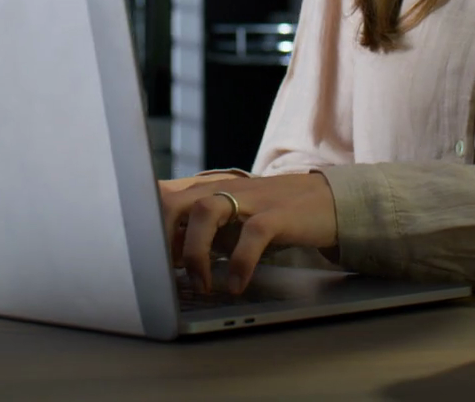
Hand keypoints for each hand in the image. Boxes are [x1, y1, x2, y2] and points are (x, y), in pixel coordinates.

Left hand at [159, 172, 337, 294]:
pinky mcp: (279, 214)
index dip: (145, 225)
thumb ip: (201, 231)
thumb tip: (165, 257)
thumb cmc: (274, 215)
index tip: (144, 258)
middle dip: (160, 238)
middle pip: (174, 201)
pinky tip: (237, 285)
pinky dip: (240, 262)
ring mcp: (251, 198)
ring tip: (201, 284)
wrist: (330, 202)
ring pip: (206, 211)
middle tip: (163, 273)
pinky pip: (253, 234)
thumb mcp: (232, 220)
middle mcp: (225, 189)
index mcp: (210, 190)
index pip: (162, 195)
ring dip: (195, 252)